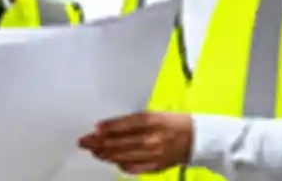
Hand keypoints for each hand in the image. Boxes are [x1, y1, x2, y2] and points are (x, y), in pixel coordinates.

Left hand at [77, 111, 193, 174]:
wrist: (197, 139)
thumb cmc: (174, 122)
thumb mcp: (154, 113)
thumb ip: (133, 121)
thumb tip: (109, 127)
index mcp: (153, 121)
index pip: (126, 124)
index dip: (109, 127)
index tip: (95, 128)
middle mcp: (153, 138)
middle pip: (121, 142)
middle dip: (100, 143)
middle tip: (84, 142)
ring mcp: (154, 154)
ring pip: (124, 156)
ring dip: (106, 154)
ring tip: (93, 151)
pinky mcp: (156, 166)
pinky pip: (134, 168)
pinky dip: (120, 164)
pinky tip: (111, 160)